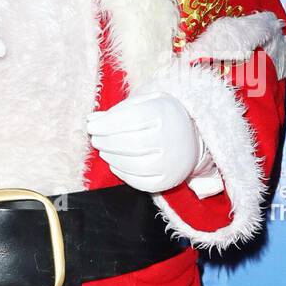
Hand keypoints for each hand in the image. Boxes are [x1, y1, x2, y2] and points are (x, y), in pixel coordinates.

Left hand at [85, 89, 214, 192]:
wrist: (194, 136)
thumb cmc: (162, 116)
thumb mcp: (146, 103)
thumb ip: (119, 110)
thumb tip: (92, 119)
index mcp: (165, 114)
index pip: (131, 119)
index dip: (107, 124)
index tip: (92, 125)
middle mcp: (171, 139)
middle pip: (130, 143)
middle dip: (106, 141)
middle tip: (96, 138)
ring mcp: (171, 163)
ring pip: (133, 164)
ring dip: (111, 157)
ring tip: (104, 149)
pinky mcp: (168, 181)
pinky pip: (140, 182)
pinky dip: (122, 174)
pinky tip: (115, 164)